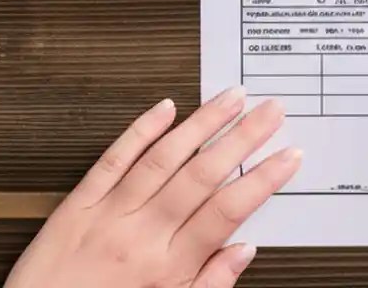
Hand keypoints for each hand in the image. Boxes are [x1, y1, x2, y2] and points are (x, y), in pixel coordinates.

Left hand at [5, 89, 299, 287]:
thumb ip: (209, 284)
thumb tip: (243, 251)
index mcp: (168, 267)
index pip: (228, 212)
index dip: (264, 180)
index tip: (289, 157)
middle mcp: (141, 235)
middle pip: (203, 175)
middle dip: (244, 138)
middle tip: (272, 111)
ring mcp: (109, 214)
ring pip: (165, 158)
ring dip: (202, 123)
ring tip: (231, 98)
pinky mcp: (78, 203)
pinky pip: (113, 159)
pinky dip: (141, 130)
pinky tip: (166, 108)